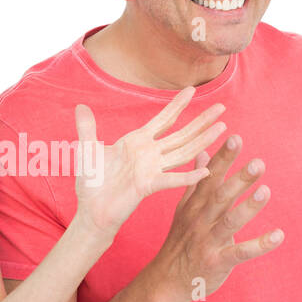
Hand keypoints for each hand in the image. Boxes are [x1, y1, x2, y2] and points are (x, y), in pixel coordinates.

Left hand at [73, 86, 226, 237]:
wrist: (91, 211)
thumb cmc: (91, 183)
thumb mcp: (87, 149)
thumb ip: (86, 127)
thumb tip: (79, 106)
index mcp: (137, 142)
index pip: (163, 120)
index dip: (177, 105)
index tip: (191, 90)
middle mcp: (149, 154)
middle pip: (181, 134)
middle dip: (201, 121)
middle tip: (221, 107)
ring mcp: (151, 170)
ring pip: (183, 152)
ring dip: (202, 141)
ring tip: (222, 129)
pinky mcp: (148, 186)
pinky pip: (172, 180)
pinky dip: (188, 177)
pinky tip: (206, 170)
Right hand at [148, 134, 284, 301]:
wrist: (167, 279)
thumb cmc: (180, 241)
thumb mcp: (184, 209)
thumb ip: (195, 182)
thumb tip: (203, 154)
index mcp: (194, 205)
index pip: (209, 177)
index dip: (222, 158)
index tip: (235, 138)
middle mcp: (200, 220)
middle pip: (220, 196)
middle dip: (239, 179)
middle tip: (258, 163)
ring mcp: (208, 241)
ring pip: (229, 222)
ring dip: (248, 207)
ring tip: (266, 191)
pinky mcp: (217, 262)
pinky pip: (240, 253)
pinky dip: (259, 245)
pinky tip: (278, 236)